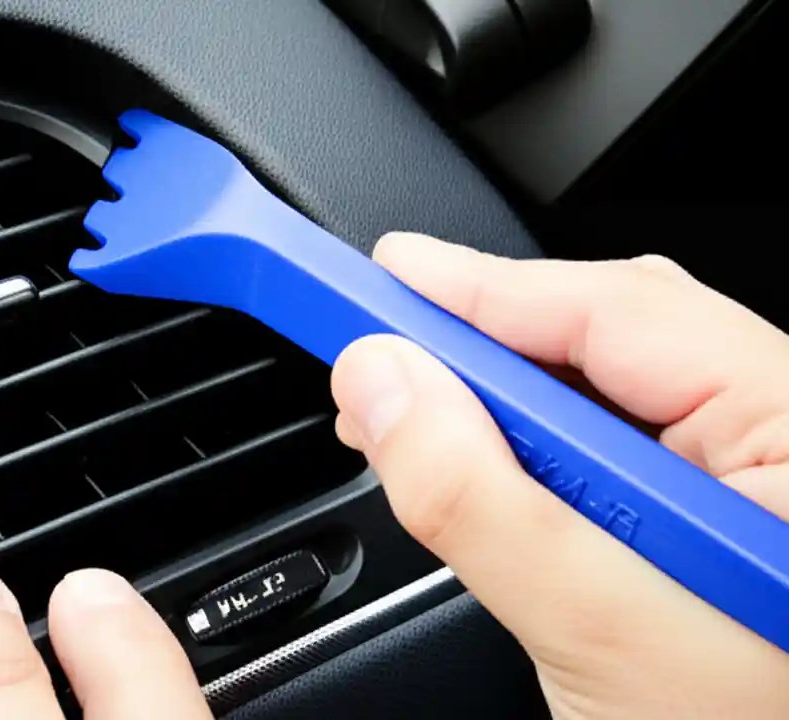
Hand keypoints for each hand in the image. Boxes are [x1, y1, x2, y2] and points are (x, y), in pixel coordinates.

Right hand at [333, 233, 788, 718]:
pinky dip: (523, 444)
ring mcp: (759, 470)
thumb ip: (476, 499)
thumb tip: (381, 383)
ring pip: (604, 388)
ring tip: (405, 411)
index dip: (483, 290)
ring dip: (492, 397)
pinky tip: (472, 456)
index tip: (381, 277)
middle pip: (611, 337)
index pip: (624, 314)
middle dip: (478, 343)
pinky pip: (609, 441)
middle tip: (374, 346)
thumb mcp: (596, 627)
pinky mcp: (714, 508)